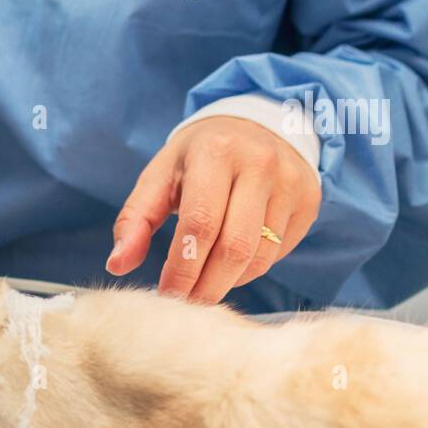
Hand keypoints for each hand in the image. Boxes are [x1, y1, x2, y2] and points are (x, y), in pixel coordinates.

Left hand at [107, 117, 320, 302]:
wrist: (255, 123)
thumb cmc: (199, 157)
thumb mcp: (162, 174)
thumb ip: (136, 219)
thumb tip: (117, 264)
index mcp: (215, 152)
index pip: (200, 224)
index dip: (182, 268)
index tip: (166, 293)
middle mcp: (258, 163)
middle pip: (234, 247)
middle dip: (207, 286)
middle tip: (187, 303)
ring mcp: (290, 181)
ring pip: (260, 256)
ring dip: (228, 282)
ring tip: (205, 284)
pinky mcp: (309, 199)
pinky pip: (279, 252)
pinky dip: (251, 269)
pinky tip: (232, 265)